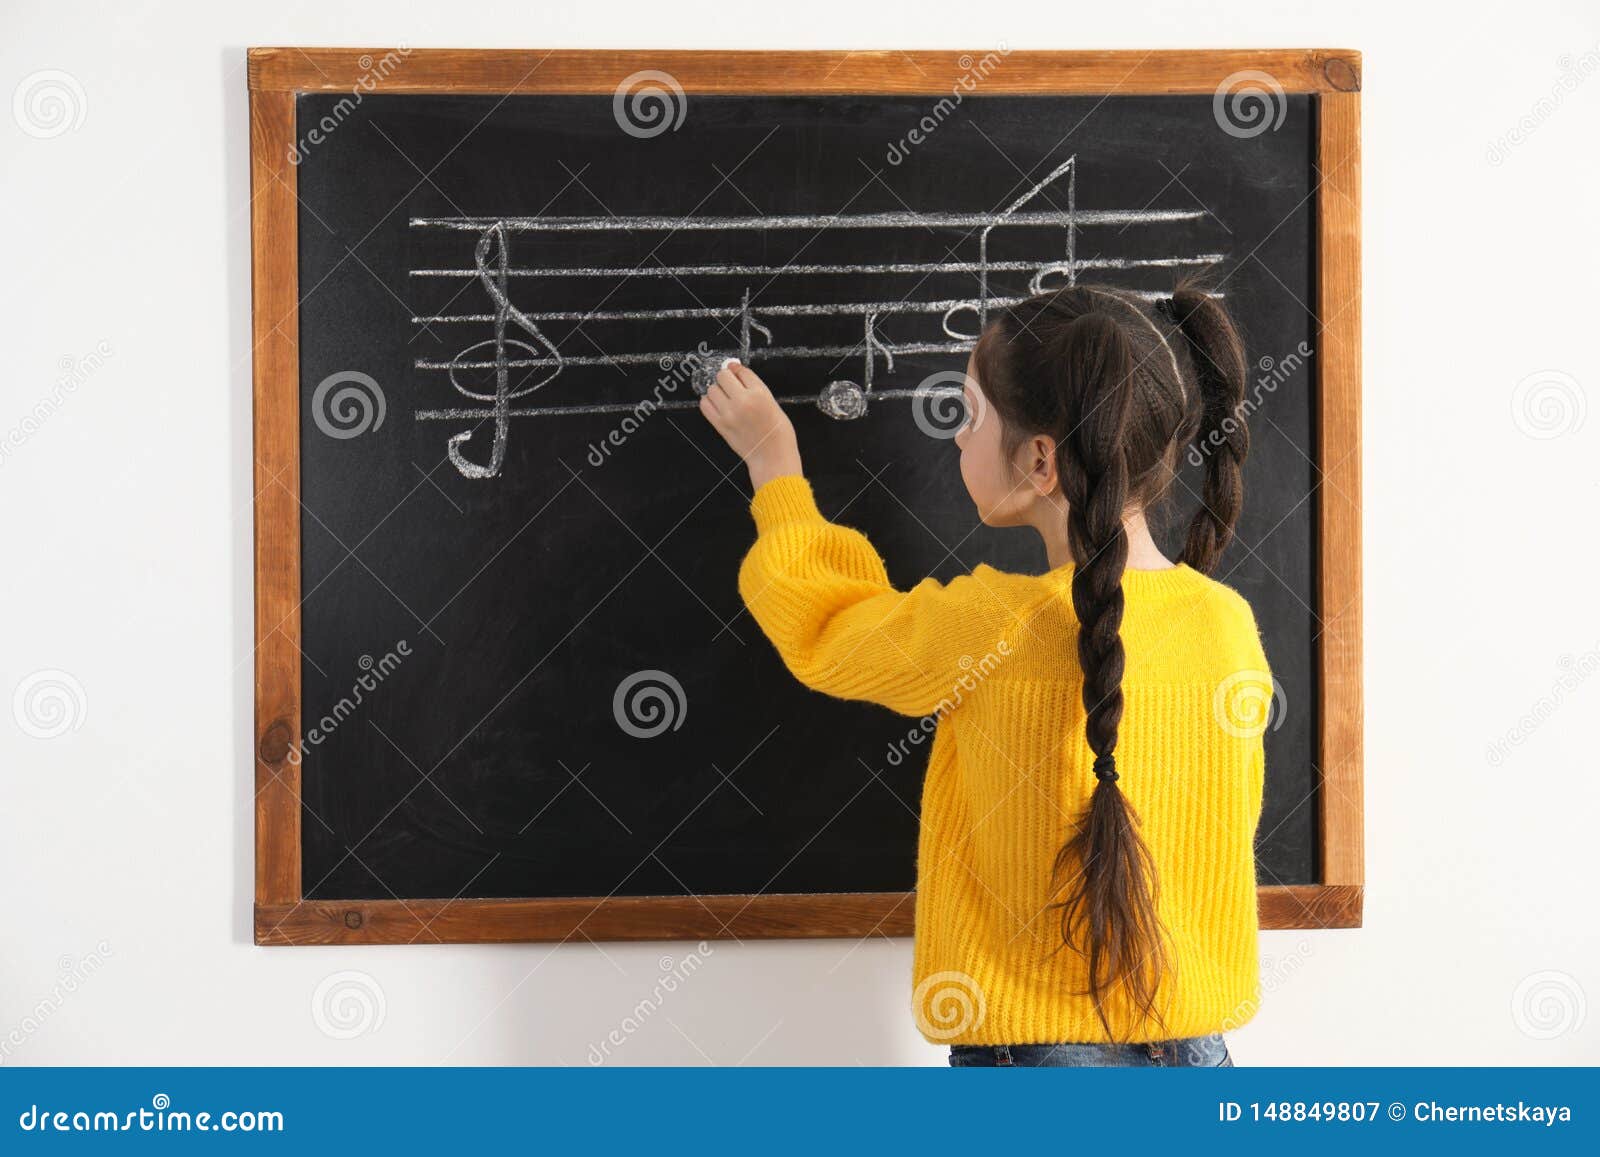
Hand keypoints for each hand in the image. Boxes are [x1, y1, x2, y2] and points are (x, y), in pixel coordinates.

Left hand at [699, 360, 802, 489]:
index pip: (741, 370)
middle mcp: (742, 400)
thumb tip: (737, 372)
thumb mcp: (773, 403)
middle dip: (725, 378)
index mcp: (760, 393)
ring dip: (716, 390)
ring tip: (724, 398)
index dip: (737, 370)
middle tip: (730, 385)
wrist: (772, 456)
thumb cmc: (777, 432)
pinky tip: (716, 405)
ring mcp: (729, 413)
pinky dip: (708, 402)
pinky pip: (705, 405)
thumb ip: (756, 387)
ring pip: (712, 389)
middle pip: (723, 376)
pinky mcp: (720, 425)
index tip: (736, 373)